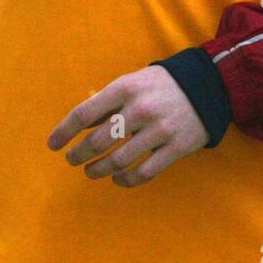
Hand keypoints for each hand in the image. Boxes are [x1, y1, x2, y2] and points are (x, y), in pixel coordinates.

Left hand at [46, 65, 209, 186]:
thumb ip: (108, 101)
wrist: (209, 86)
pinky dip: (125, 180)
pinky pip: (144, 172)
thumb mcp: (132, 81)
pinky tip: (117, 179)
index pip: (85, 113)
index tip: (53, 144)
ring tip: (91, 171)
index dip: (65, 131)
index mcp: (125, 88)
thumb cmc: (161, 85)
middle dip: (79, 154)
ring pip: (119, 160)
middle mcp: (140, 109)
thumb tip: (80, 124)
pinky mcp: (176, 148)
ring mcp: (160, 130)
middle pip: (98, 141)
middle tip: (73, 160)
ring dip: (99, 169)